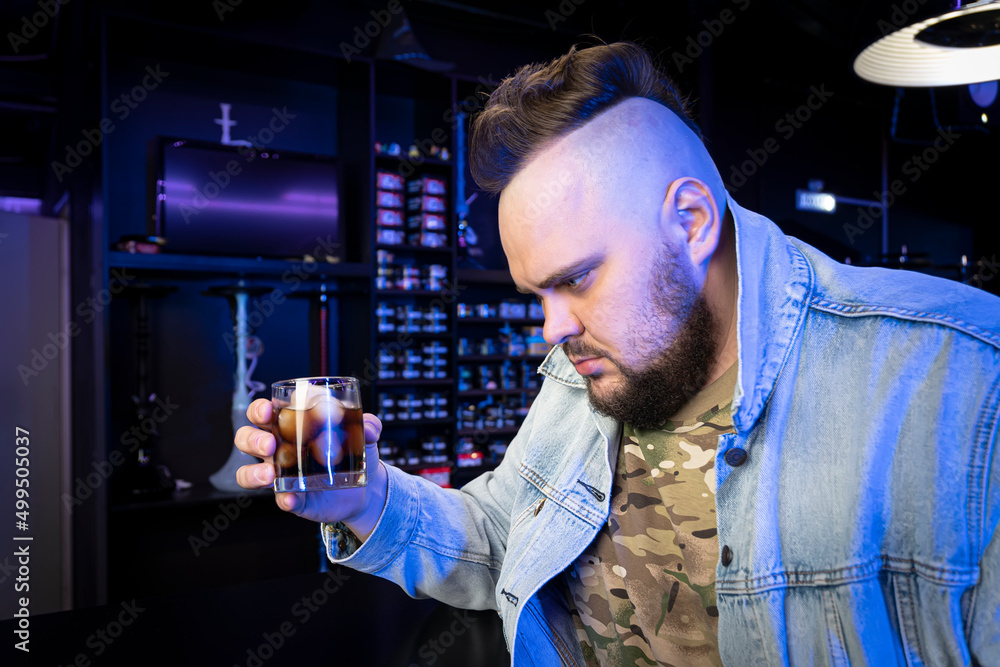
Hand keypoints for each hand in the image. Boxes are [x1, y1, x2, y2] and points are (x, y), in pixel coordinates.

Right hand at [234, 398, 386, 537]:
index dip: (260, 409)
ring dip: (253, 472)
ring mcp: (282, 475)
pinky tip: (291, 498)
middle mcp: (279, 449)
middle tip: (269, 444)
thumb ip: (369, 426)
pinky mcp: (292, 498)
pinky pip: (280, 499)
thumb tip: (368, 427)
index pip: (264, 412)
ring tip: (269, 474)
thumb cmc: (355, 452)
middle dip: (251, 439)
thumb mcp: (364, 435)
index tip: (270, 409)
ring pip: (248, 473)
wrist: (366, 489)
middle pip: (247, 439)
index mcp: (290, 425)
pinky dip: (284, 499)